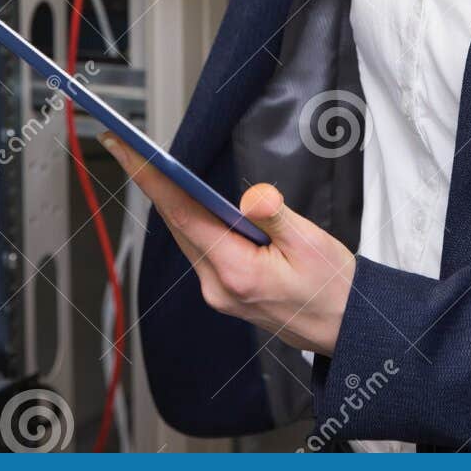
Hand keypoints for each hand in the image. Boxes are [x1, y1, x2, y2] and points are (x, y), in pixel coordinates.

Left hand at [99, 133, 355, 356]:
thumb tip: (252, 195)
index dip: (151, 178)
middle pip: (176, 223)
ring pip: (185, 234)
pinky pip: (199, 245)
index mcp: (236, 273)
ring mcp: (218, 291)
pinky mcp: (225, 289)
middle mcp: (217, 285)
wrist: (346, 327)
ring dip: (169, 198)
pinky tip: (185, 196)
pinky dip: (189, 217)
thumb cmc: (333, 288)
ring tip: (148, 161)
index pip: (182, 215)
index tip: (125, 149)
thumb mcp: (311, 244)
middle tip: (126, 143)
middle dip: (151, 181)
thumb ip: (276, 216)